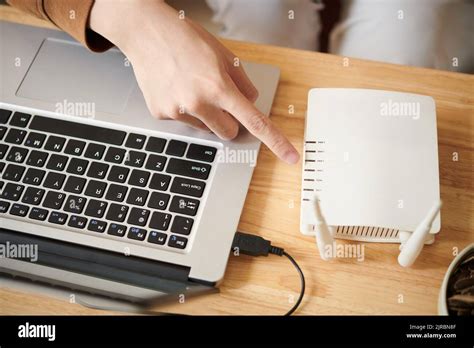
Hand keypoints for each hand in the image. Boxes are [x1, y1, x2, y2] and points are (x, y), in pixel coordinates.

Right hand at [90, 0, 298, 163]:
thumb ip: (243, 83)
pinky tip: (175, 88)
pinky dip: (184, 110)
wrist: (145, 32)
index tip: (290, 157)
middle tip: (219, 100)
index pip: (255, 122)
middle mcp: (198, 103)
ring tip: (191, 87)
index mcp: (219, 87)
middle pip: (228, 133)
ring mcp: (177, 111)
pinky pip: (183, 121)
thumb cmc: (185, 38)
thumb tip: (251, 103)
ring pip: (205, 128)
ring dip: (206, 115)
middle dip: (229, 122)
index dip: (276, 141)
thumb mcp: (224, 55)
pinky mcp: (161, 114)